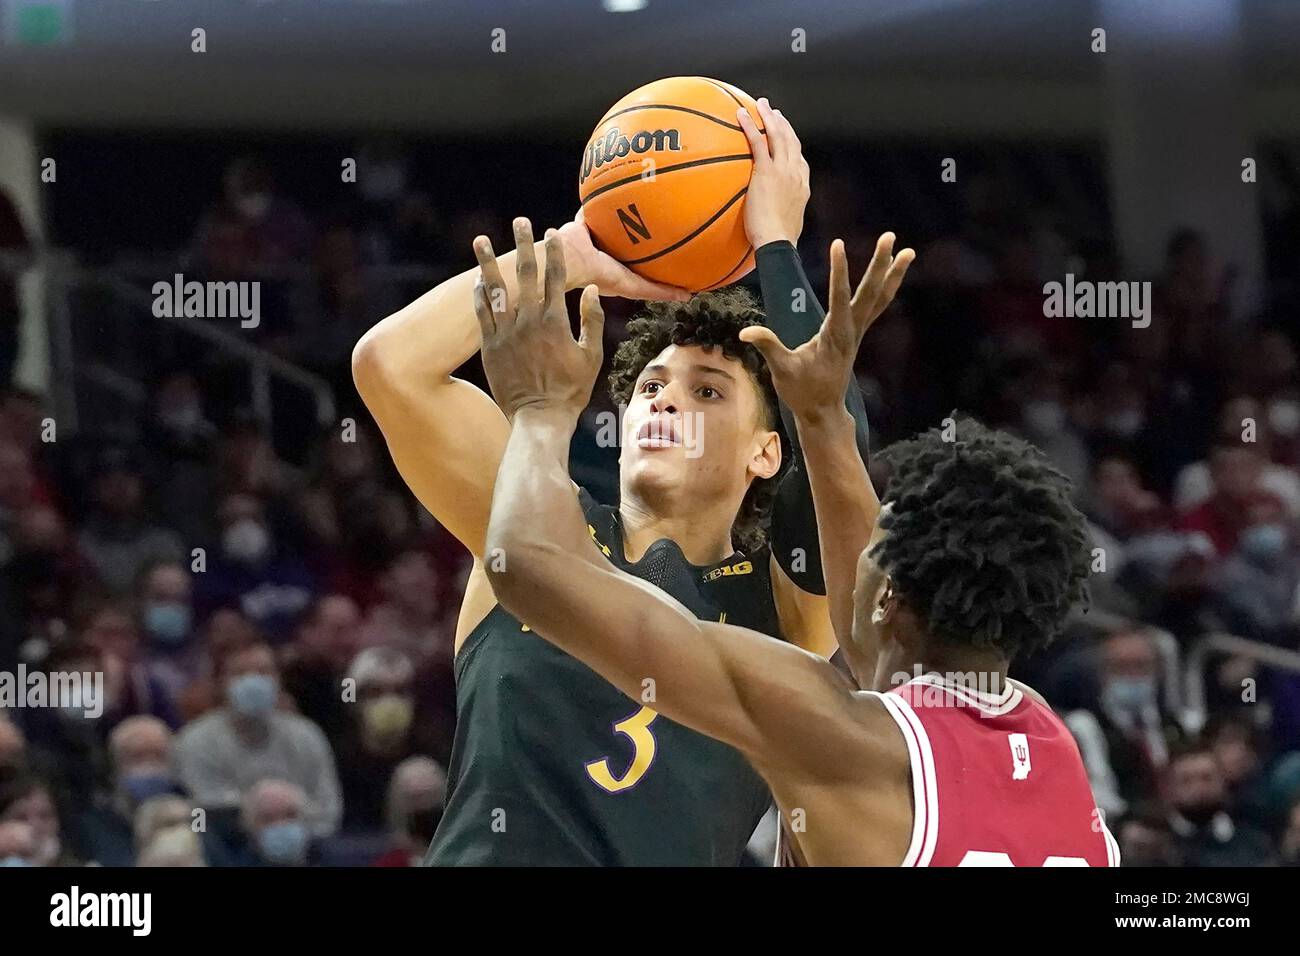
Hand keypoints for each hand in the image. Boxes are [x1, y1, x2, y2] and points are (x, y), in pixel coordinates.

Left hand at [472, 217, 605, 420]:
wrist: (539, 417)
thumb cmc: (571, 390)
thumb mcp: (592, 357)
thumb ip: (592, 321)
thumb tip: (591, 290)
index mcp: (556, 322)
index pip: (555, 278)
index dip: (553, 253)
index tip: (550, 234)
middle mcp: (529, 322)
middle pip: (525, 275)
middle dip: (522, 246)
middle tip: (519, 221)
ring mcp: (506, 333)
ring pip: (495, 289)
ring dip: (487, 262)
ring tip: (480, 240)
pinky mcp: (490, 346)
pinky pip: (482, 314)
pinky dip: (480, 294)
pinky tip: (478, 279)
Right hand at [555, 210, 689, 301]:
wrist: (572, 259)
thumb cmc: (601, 276)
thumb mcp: (636, 287)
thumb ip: (659, 291)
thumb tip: (688, 295)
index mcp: (618, 269)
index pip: (641, 263)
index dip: (655, 256)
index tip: (674, 247)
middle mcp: (607, 253)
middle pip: (629, 240)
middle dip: (642, 231)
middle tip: (661, 219)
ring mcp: (595, 237)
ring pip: (614, 223)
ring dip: (625, 213)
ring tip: (642, 200)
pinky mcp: (584, 222)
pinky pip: (595, 207)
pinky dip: (602, 198)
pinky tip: (616, 187)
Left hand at [737, 97, 809, 249]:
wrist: (778, 243)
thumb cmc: (778, 243)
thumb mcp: (784, 227)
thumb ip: (777, 216)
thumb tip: (767, 221)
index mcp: (802, 187)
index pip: (799, 159)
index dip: (793, 144)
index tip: (786, 135)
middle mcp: (796, 174)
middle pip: (791, 141)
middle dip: (783, 124)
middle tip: (775, 112)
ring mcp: (783, 171)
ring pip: (778, 135)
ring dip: (769, 117)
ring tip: (761, 105)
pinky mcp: (767, 172)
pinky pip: (758, 142)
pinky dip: (751, 126)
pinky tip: (742, 114)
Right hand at [739, 234, 913, 420]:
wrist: (822, 412)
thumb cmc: (802, 392)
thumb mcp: (782, 371)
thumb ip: (768, 347)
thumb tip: (746, 331)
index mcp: (835, 336)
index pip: (839, 297)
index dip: (839, 270)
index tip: (837, 243)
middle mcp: (852, 331)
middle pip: (871, 293)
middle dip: (880, 265)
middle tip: (890, 237)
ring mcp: (857, 332)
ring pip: (880, 299)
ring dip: (893, 274)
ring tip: (908, 251)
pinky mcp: (856, 334)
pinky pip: (876, 307)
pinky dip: (885, 288)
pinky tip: (891, 275)